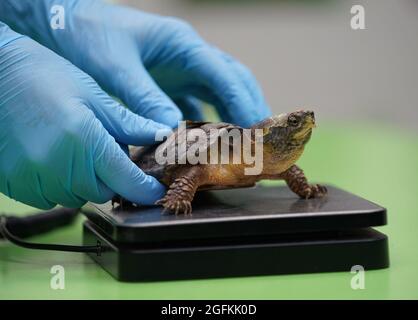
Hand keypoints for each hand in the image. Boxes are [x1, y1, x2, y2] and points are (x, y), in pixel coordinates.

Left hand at [0, 0, 271, 127]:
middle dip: (250, 107)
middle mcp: (189, 54)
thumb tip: (171, 129)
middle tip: (261, 138)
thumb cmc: (90, 36)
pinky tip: (210, 140)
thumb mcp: (116, 67)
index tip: (256, 128)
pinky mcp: (171, 82)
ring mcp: (182, 68)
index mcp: (182, 44)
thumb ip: (144, 97)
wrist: (68, 24)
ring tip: (244, 142)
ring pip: (220, 92)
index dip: (243, 101)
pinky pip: (198, 102)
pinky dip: (207, 120)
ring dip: (234, 115)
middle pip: (233, 80)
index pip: (224, 73)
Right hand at [0, 23, 168, 208]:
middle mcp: (59, 167)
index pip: (126, 181)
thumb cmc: (44, 76)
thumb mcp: (93, 96)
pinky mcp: (13, 183)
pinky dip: (57, 184)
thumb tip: (160, 135)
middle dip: (110, 176)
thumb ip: (129, 124)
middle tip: (100, 146)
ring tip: (72, 148)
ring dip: (83, 180)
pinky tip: (52, 157)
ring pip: (75, 197)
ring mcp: (32, 178)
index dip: (145, 190)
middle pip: (102, 192)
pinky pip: (48, 197)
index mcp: (84, 142)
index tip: (155, 191)